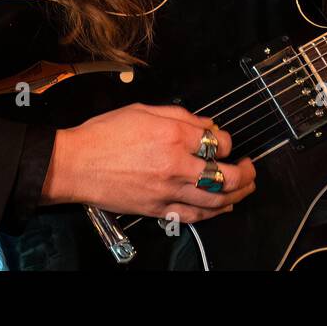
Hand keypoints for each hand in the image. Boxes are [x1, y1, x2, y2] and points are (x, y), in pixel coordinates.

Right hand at [41, 103, 255, 222]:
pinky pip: (193, 215)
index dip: (228, 142)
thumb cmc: (105, 135)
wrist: (75, 163)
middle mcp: (175, 164)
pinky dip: (212, 213)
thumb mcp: (145, 111)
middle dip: (245, 173)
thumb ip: (181, 116)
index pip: (218, 142)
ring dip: (237, 195)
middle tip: (251, 168)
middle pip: (225, 175)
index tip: (225, 143)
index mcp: (173, 135)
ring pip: (215, 199)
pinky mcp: (157, 209)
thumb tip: (207, 125)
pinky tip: (222, 208)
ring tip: (246, 189)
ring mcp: (167, 190)